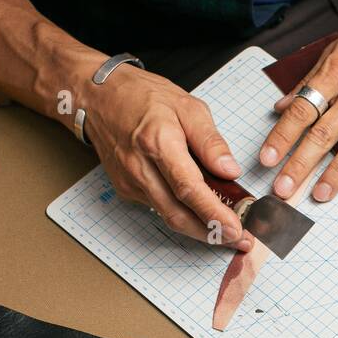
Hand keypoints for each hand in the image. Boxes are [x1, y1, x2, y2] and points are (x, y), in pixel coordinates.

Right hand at [83, 66, 252, 249]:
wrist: (98, 98)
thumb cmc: (142, 97)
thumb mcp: (187, 106)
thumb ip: (210, 142)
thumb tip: (230, 171)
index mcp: (158, 143)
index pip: (189, 189)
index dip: (214, 214)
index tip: (236, 229)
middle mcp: (140, 168)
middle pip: (178, 214)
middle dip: (212, 233)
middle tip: (239, 239)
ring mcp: (130, 182)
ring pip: (169, 217)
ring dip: (199, 229)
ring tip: (226, 230)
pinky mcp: (126, 190)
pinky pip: (159, 208)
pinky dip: (183, 215)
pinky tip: (200, 213)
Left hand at [258, 2, 337, 202]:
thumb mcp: (336, 48)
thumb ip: (309, 80)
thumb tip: (282, 105)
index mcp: (337, 72)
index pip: (302, 110)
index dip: (282, 137)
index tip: (267, 159)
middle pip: (324, 132)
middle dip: (301, 164)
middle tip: (284, 189)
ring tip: (321, 194)